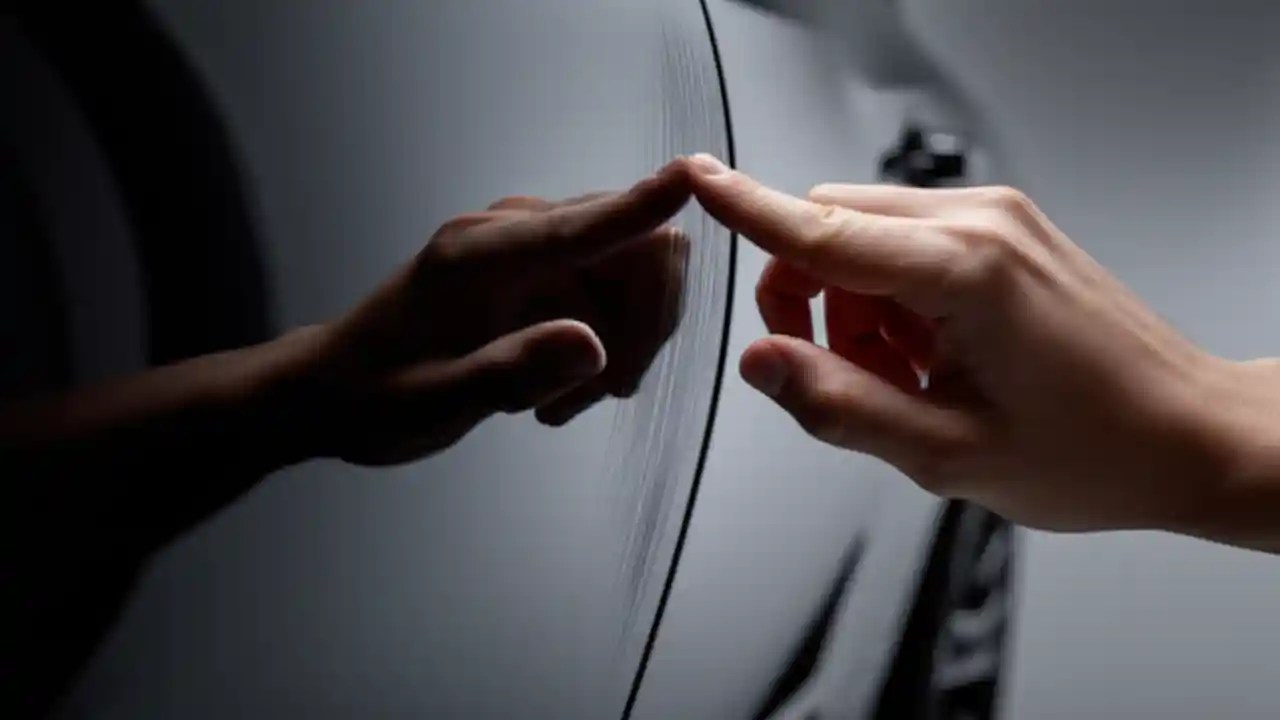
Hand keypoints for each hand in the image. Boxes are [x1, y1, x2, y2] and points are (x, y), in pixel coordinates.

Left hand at [284, 160, 692, 465]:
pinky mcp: (540, 270)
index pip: (582, 223)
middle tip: (605, 393)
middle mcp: (514, 234)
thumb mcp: (436, 401)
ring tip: (562, 403)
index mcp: (484, 255)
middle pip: (635, 247)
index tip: (695, 179)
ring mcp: (531, 248)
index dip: (642, 206)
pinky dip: (607, 346)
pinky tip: (560, 389)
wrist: (334, 392)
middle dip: (645, 324)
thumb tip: (596, 348)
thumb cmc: (374, 397)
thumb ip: (511, 370)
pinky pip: (611, 294)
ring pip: (634, 274)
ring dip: (625, 344)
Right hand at [684, 153, 1279, 541]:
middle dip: (809, 299)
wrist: (1189, 434)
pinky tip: (931, 356)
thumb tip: (762, 364)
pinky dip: (892, 298)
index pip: (822, 233)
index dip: (747, 210)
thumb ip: (840, 407)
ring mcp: (998, 221)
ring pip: (865, 237)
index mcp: (965, 271)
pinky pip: (907, 243)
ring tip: (907, 379)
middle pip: (833, 228)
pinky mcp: (1006, 232)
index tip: (696, 180)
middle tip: (844, 375)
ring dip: (853, 306)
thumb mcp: (949, 454)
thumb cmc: (1094, 450)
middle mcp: (980, 224)